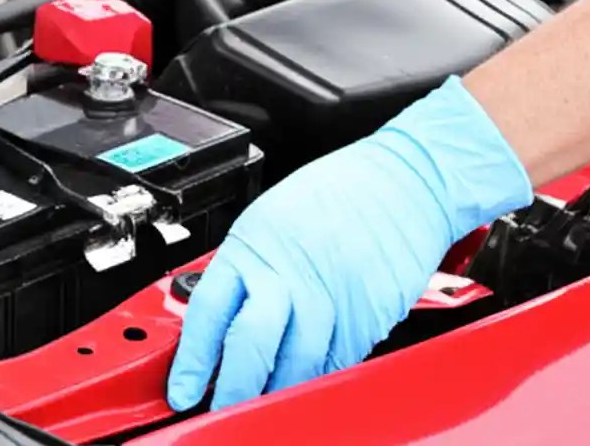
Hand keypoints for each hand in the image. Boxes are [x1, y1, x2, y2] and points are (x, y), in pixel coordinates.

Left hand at [167, 76, 532, 410]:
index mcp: (254, 244)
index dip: (194, 359)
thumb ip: (249, 267)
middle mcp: (289, 271)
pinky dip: (322, 376)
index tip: (183, 390)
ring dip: (280, 391)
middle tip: (225, 410)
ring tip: (267, 403)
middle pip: (252, 346)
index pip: (210, 312)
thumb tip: (223, 319)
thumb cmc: (339, 192)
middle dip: (235, 389)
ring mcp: (331, 294)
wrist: (406, 178)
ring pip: (298, 364)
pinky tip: (311, 379)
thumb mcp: (272, 216)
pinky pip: (339, 360)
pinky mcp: (368, 314)